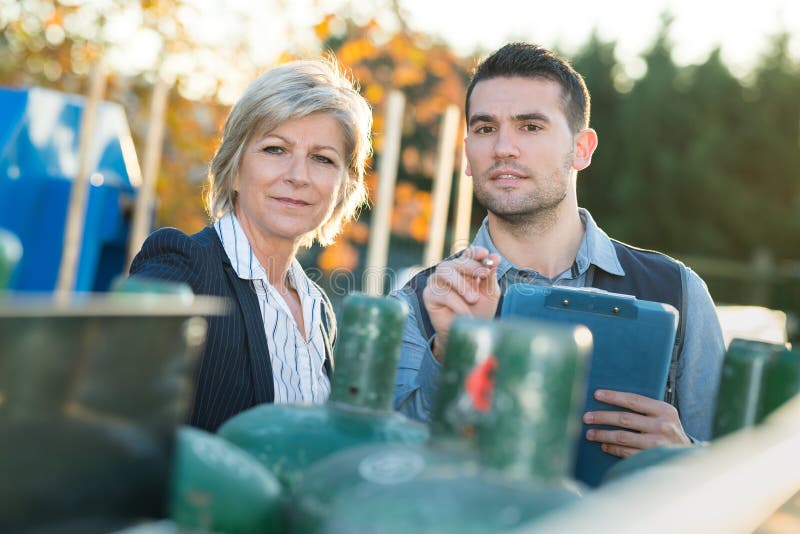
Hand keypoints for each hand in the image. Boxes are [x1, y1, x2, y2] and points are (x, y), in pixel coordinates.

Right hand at [422, 246, 501, 361]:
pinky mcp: (429, 295)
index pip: (468, 254)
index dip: (475, 252)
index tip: (484, 253)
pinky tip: (465, 312)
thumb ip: (490, 276)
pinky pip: (441, 293)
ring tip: (474, 299)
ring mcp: (437, 281)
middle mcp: (449, 271)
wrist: (467, 333)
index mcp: (465, 268)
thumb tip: (495, 257)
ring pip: (445, 272)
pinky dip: (456, 302)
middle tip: (484, 274)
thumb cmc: (479, 311)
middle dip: (471, 266)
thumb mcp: (489, 293)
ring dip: (462, 284)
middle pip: (456, 261)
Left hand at [583, 389, 690, 457]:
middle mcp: (663, 426)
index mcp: (664, 410)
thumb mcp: (664, 415)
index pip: (634, 400)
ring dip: (603, 435)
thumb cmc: (669, 431)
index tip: (596, 394)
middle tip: (586, 417)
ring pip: (623, 437)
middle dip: (602, 417)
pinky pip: (626, 452)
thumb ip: (645, 409)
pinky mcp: (652, 458)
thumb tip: (611, 400)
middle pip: (625, 419)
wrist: (689, 456)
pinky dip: (613, 449)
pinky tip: (604, 446)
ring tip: (589, 433)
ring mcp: (658, 444)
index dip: (614, 397)